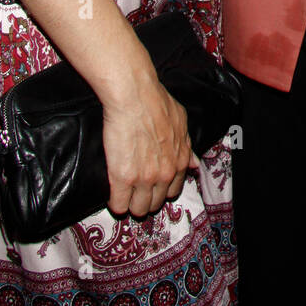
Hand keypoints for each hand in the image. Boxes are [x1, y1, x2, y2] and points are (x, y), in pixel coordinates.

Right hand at [101, 79, 191, 217]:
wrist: (134, 96)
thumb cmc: (157, 103)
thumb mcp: (181, 123)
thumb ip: (186, 146)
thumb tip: (193, 163)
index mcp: (179, 162)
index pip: (172, 192)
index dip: (160, 191)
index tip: (151, 187)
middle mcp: (164, 174)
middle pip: (155, 204)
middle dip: (145, 200)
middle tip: (134, 191)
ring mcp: (144, 179)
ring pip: (138, 209)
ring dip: (130, 204)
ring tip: (123, 195)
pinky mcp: (122, 178)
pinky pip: (118, 205)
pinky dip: (115, 203)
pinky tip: (112, 195)